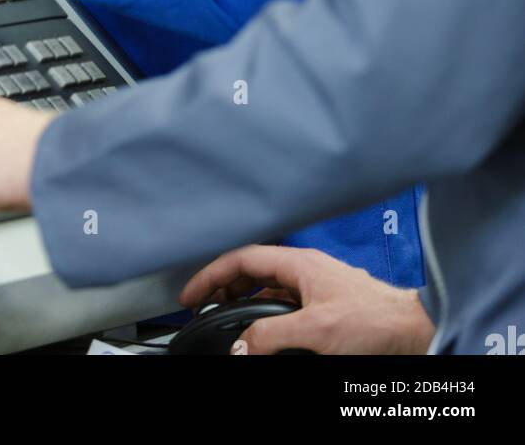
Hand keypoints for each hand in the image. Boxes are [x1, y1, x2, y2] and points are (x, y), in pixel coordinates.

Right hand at [179, 244, 434, 354]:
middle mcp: (305, 271)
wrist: (414, 332)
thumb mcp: (316, 328)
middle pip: (252, 272)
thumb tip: (241, 347)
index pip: (243, 259)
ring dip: (244, 304)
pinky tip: (262, 334)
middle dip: (224, 288)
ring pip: (268, 291)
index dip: (212, 274)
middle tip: (203, 308)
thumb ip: (272, 334)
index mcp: (299, 263)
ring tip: (226, 321)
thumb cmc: (376, 320)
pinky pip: (284, 307)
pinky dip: (265, 316)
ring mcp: (316, 289)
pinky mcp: (326, 309)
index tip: (191, 294)